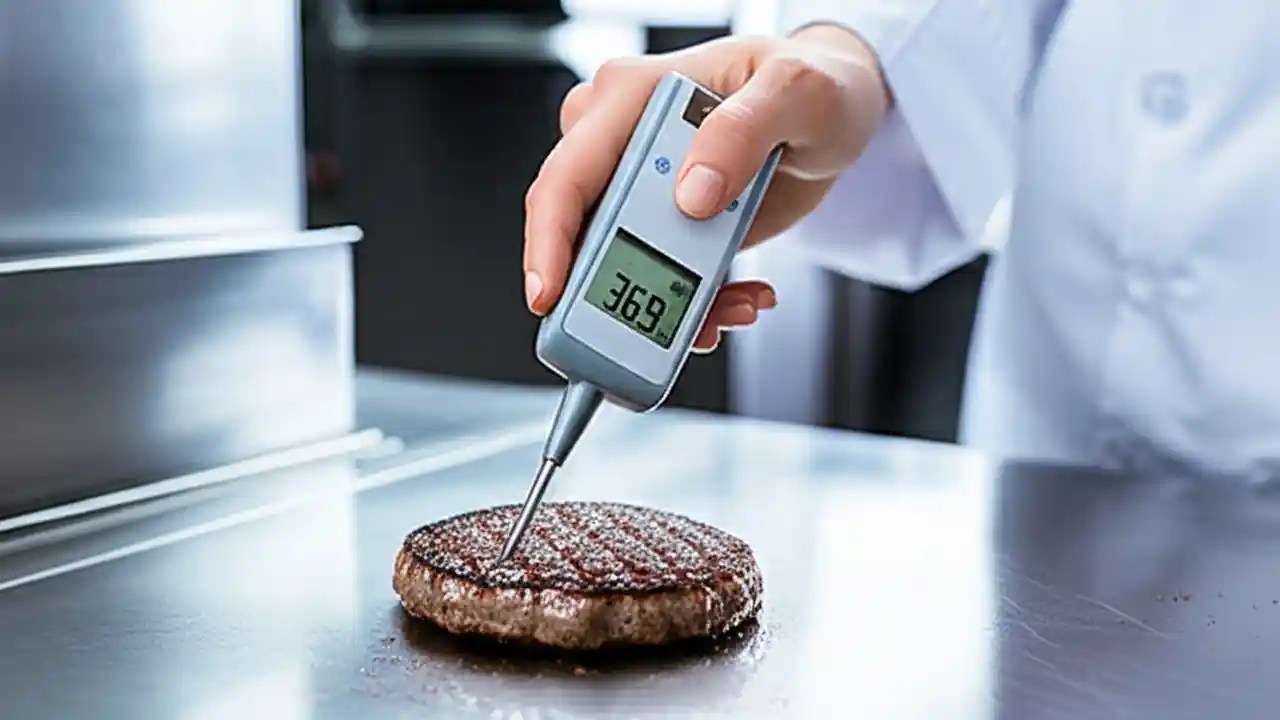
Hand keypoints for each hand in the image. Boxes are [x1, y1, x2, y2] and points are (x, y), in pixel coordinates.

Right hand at [523, 24, 889, 351]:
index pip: (568, 174)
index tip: (549, 294)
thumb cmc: (815, 83)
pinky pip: (660, 279)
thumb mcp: (797, 92)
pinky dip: (698, 306)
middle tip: (674, 322)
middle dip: (618, 293)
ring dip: (672, 308)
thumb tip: (693, 189)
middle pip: (583, 234)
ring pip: (620, 269)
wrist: (839, 112)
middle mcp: (622, 140)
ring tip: (734, 308)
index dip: (549, 240)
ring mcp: (641, 186)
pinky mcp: (666, 224)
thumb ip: (743, 130)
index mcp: (633, 95)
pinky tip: (742, 296)